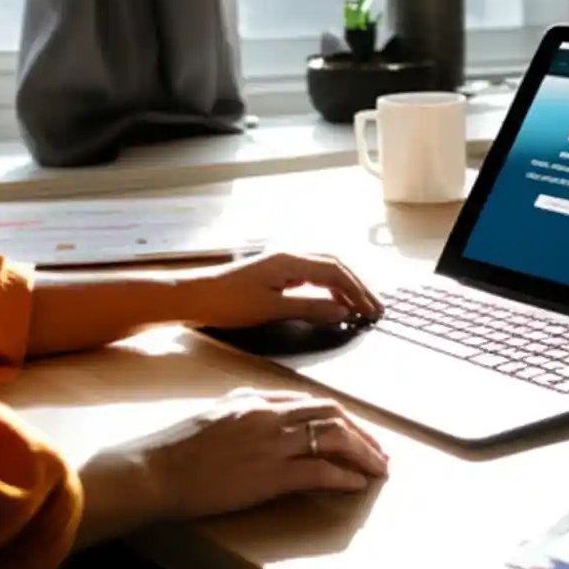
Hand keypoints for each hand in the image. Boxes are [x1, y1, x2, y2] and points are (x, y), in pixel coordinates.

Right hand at [152, 389, 388, 518]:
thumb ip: (240, 406)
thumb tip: (256, 403)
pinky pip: (320, 471)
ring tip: (378, 467)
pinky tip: (356, 484)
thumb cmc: (175, 448)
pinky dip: (344, 476)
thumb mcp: (213, 413)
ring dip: (363, 453)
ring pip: (334, 438)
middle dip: (362, 432)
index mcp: (256, 399)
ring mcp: (272, 442)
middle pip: (333, 414)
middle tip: (378, 450)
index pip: (312, 401)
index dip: (340, 416)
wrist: (153, 470)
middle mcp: (269, 414)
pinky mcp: (270, 474)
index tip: (355, 430)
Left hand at [189, 252, 383, 328]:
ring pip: (324, 270)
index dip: (357, 292)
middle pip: (334, 266)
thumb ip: (309, 308)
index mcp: (291, 261)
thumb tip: (342, 311)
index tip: (372, 311)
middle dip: (357, 287)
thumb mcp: (271, 308)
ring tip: (359, 307)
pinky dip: (327, 289)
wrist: (193, 296)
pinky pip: (311, 276)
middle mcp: (290, 256)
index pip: (335, 273)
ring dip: (344, 287)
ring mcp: (282, 264)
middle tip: (375, 308)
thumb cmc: (228, 303)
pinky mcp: (275, 273)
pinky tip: (332, 303)